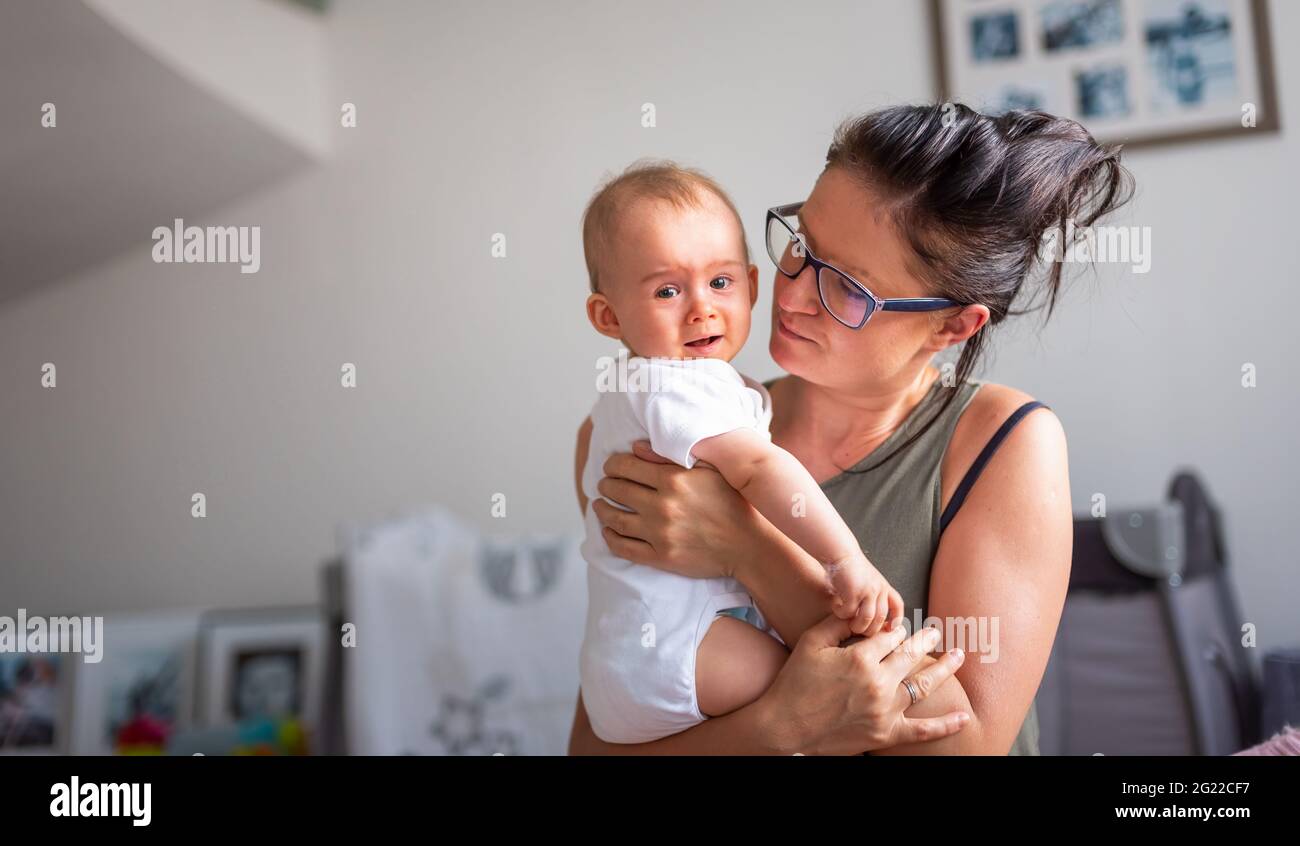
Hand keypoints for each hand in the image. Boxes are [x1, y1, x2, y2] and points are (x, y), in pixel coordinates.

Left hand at [591, 440, 759, 579]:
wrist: (749, 544)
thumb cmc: (732, 501)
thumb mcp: (709, 469)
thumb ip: (670, 456)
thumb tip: (636, 447)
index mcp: (672, 479)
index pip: (625, 466)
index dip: (612, 464)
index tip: (611, 465)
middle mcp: (662, 506)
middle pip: (616, 490)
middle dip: (606, 484)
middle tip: (605, 484)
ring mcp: (659, 534)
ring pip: (615, 520)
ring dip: (602, 510)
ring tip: (599, 505)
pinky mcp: (661, 557)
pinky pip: (624, 548)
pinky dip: (610, 538)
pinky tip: (608, 531)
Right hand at [759, 613, 969, 754]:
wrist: (785, 726)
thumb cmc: (794, 682)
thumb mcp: (811, 643)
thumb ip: (838, 623)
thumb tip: (861, 612)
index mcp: (860, 658)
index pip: (889, 636)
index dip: (895, 630)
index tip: (897, 630)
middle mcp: (878, 682)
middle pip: (910, 655)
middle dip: (925, 641)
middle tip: (936, 632)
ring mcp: (885, 710)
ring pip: (922, 685)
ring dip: (944, 669)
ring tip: (958, 656)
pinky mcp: (886, 733)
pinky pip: (923, 730)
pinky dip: (946, 725)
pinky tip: (964, 717)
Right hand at [825, 552, 904, 636]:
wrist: (840, 552)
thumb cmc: (850, 568)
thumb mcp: (868, 580)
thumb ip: (872, 595)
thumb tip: (869, 618)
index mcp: (884, 586)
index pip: (897, 605)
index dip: (896, 619)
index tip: (889, 629)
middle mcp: (879, 589)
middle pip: (880, 618)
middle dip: (869, 629)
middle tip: (858, 629)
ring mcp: (867, 590)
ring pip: (867, 619)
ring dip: (856, 625)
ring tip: (847, 622)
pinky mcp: (853, 592)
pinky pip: (848, 612)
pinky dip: (841, 614)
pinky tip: (836, 607)